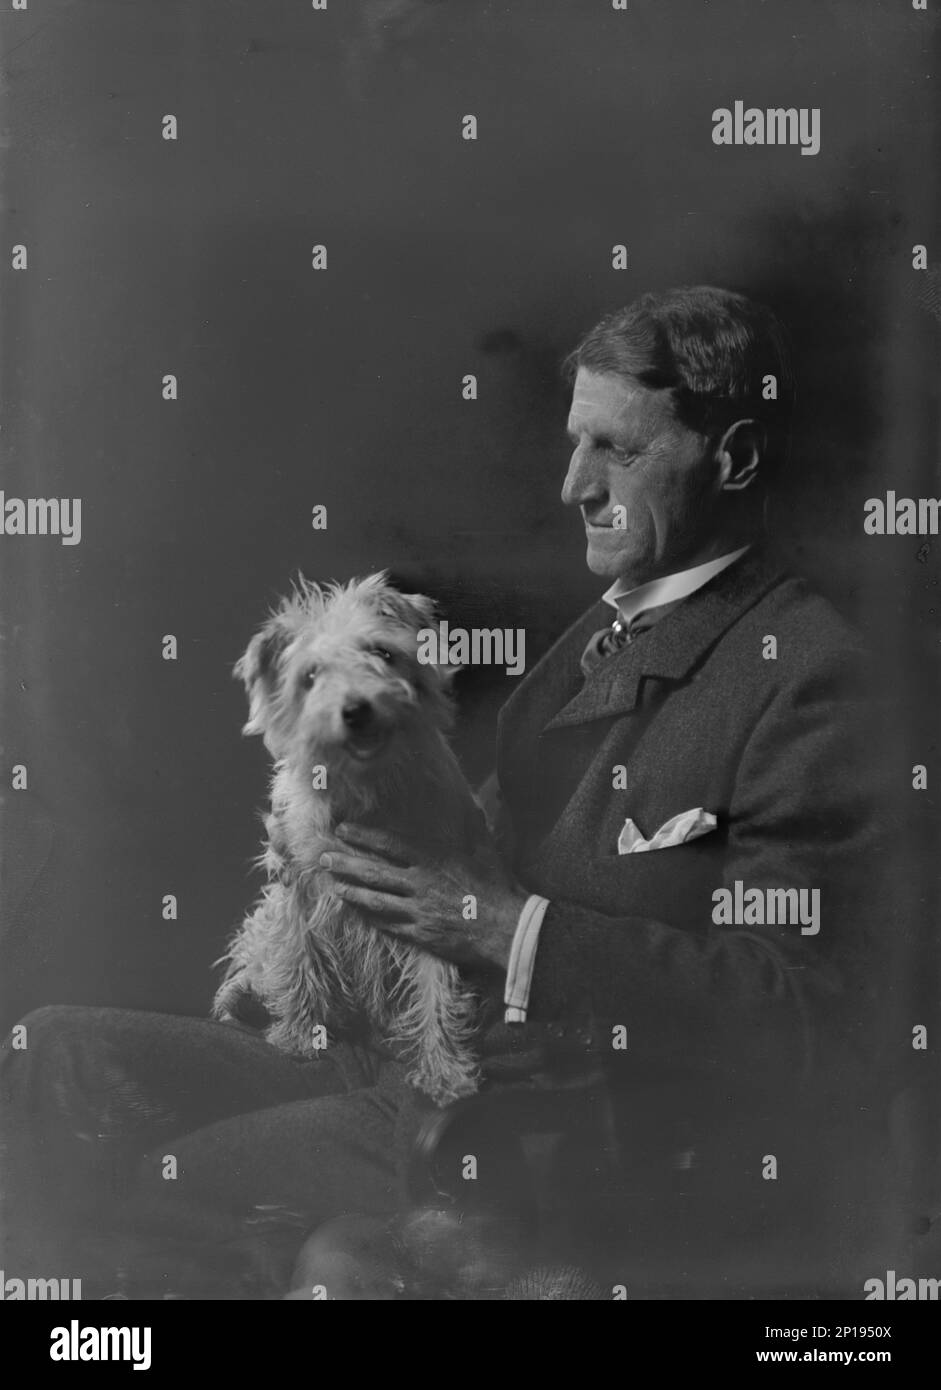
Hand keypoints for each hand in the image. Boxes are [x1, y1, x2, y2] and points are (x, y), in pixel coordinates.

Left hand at [318, 822, 527, 975]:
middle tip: (323, 858)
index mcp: (433, 860)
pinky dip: (370, 918)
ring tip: (332, 886)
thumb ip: (473, 823)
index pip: (389, 845)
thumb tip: (470, 799)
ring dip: (351, 892)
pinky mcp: (420, 935)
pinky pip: (388, 925)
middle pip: (374, 873)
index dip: (363, 837)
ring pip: (375, 900)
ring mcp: (417, 911)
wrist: (506, 928)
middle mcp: (420, 884)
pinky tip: (357, 913)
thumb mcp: (485, 848)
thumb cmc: (498, 886)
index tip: (342, 830)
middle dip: (346, 864)